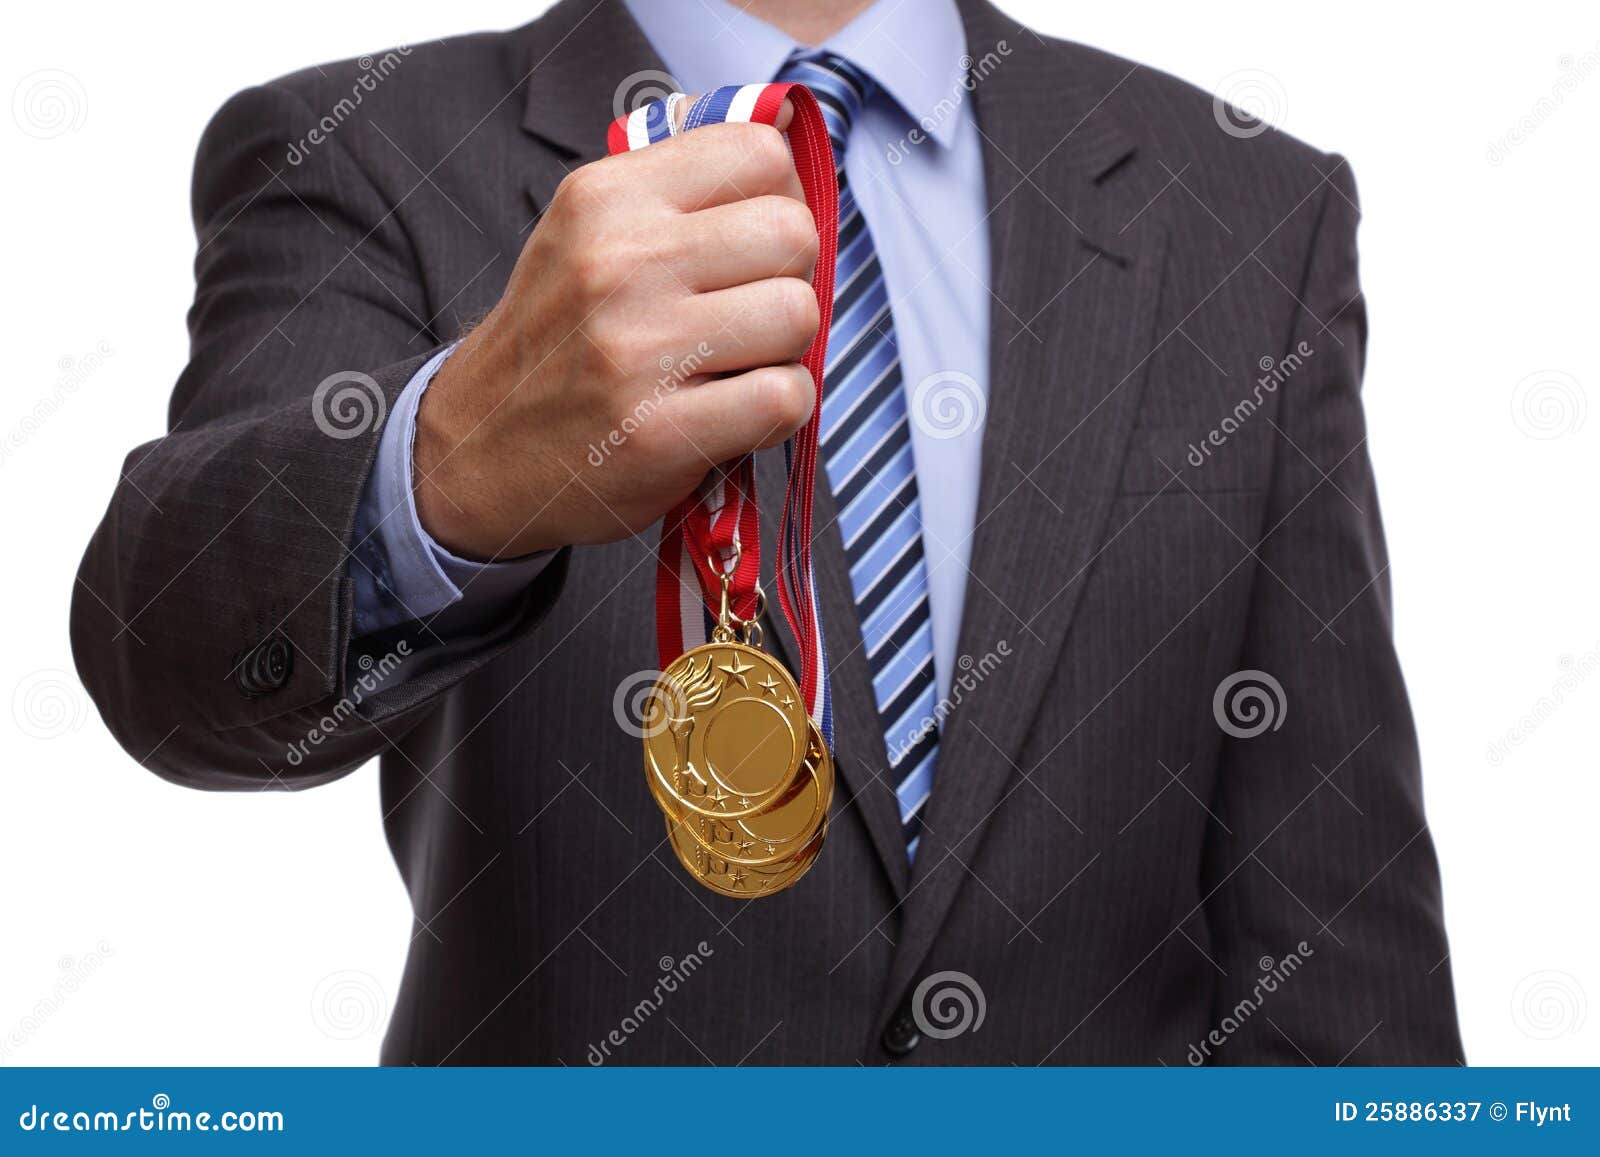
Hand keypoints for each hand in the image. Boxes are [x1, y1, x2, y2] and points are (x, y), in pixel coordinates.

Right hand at [413, 99, 818, 559]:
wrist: (478, 450)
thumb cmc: (557, 341)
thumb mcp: (587, 233)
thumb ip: (678, 190)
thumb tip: (786, 143)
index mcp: (607, 198)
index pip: (762, 155)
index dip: (780, 203)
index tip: (754, 246)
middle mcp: (621, 262)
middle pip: (793, 235)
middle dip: (790, 278)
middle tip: (747, 313)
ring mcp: (639, 349)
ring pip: (798, 315)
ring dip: (787, 349)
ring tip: (736, 365)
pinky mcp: (661, 432)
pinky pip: (785, 397)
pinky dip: (779, 412)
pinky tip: (736, 414)